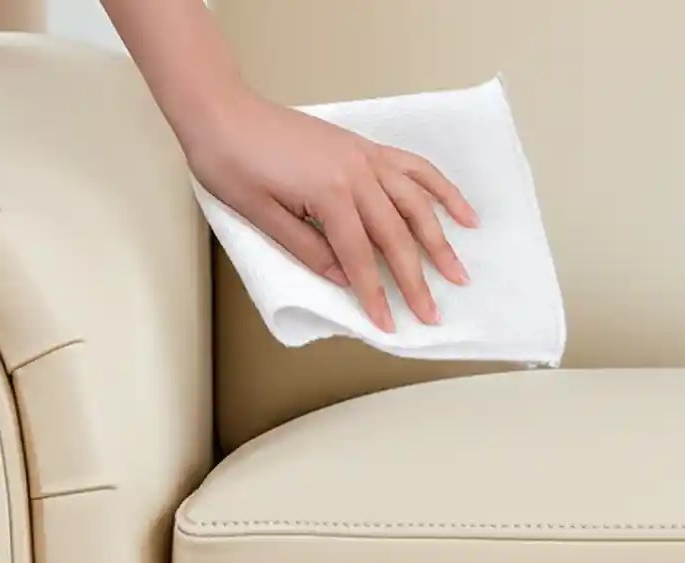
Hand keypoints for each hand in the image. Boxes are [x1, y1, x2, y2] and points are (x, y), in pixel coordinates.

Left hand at [177, 89, 478, 331]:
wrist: (222, 113)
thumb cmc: (231, 161)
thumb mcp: (260, 216)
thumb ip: (307, 249)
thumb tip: (343, 279)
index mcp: (327, 193)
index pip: (358, 257)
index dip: (374, 295)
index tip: (387, 326)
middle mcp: (355, 173)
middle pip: (395, 235)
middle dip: (415, 280)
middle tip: (432, 314)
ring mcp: (363, 156)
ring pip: (415, 203)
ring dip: (440, 240)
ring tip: (459, 272)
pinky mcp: (363, 147)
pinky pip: (413, 168)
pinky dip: (441, 189)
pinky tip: (461, 210)